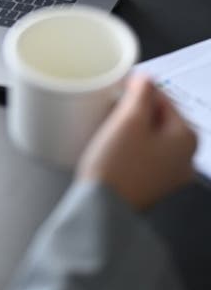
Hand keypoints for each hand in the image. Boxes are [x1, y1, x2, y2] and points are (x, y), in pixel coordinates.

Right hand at [77, 74, 196, 210]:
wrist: (102, 209)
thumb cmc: (118, 167)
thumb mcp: (129, 119)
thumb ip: (141, 92)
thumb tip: (146, 80)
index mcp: (187, 138)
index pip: (165, 98)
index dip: (139, 89)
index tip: (120, 87)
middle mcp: (185, 159)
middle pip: (159, 119)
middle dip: (135, 110)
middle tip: (112, 108)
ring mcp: (169, 175)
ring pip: (151, 137)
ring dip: (131, 128)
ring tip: (109, 128)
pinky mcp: (151, 185)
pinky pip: (143, 155)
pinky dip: (129, 146)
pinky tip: (112, 148)